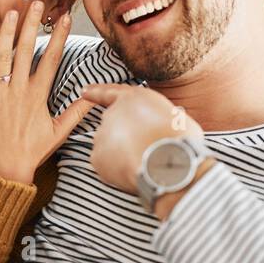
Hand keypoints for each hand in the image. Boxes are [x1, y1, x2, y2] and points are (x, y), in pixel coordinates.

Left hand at [0, 1, 96, 183]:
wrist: (5, 167)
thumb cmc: (32, 150)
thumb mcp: (59, 131)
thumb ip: (77, 111)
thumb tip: (96, 96)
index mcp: (39, 95)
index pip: (52, 59)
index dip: (59, 37)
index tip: (63, 18)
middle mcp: (19, 90)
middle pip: (27, 50)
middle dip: (32, 25)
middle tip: (36, 3)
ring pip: (3, 56)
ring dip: (8, 33)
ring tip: (11, 12)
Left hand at [81, 84, 207, 208]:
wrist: (167, 162)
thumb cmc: (179, 140)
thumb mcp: (174, 116)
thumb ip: (156, 118)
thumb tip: (155, 130)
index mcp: (133, 98)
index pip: (109, 93)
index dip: (96, 92)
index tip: (85, 92)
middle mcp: (112, 114)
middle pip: (114, 126)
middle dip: (126, 137)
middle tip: (147, 148)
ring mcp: (102, 135)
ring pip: (110, 146)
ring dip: (122, 154)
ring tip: (144, 160)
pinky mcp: (97, 157)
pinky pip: (107, 165)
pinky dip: (117, 170)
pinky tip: (134, 171)